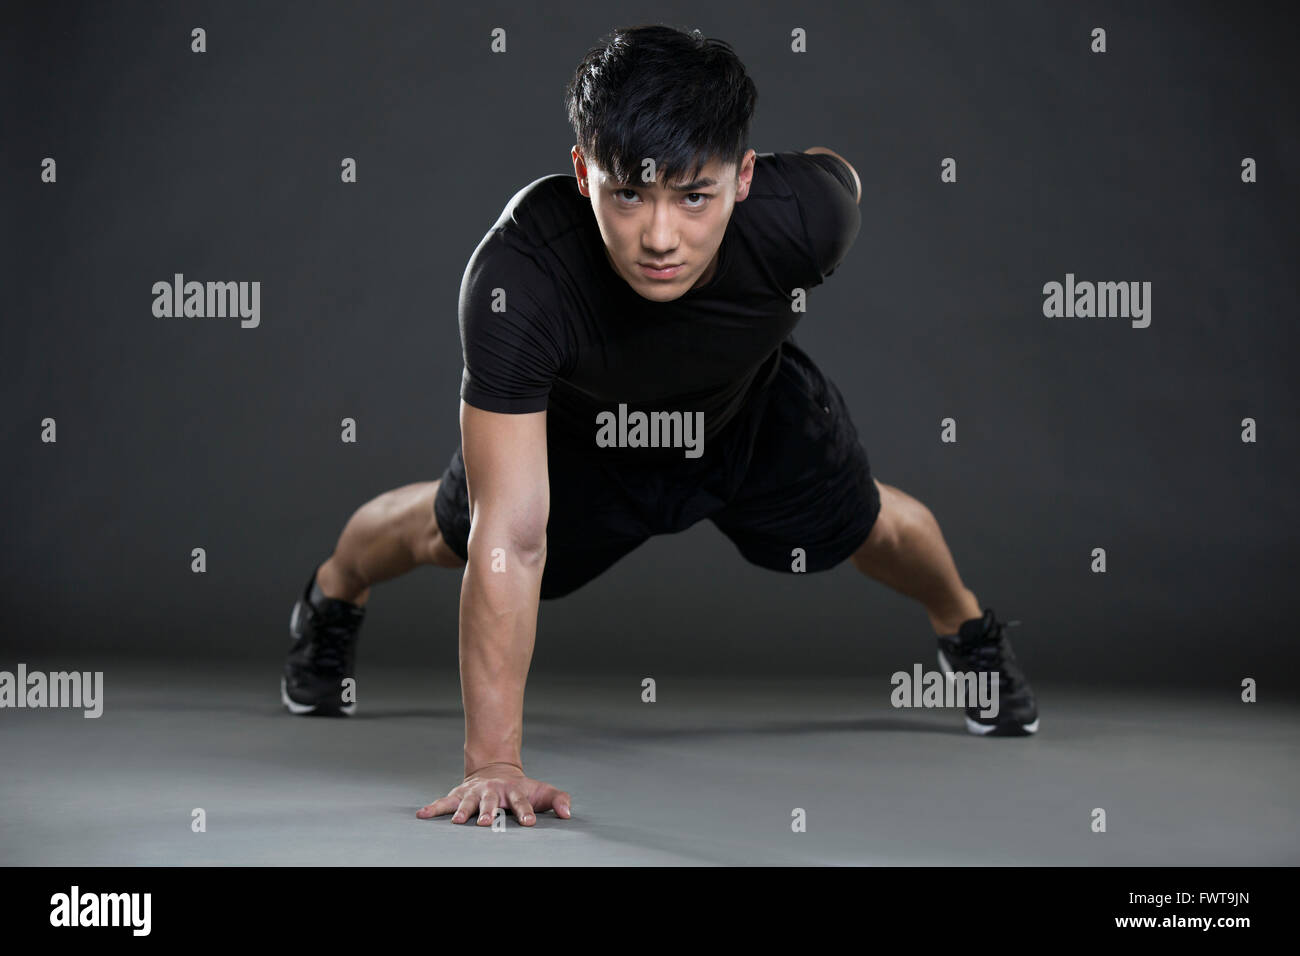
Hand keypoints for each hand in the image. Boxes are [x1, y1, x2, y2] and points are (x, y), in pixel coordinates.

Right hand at [416, 762, 572, 825]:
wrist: (497, 769)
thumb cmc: (521, 788)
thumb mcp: (541, 791)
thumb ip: (558, 800)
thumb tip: (568, 813)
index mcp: (513, 792)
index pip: (522, 802)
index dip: (526, 812)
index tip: (529, 822)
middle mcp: (492, 792)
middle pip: (490, 802)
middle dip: (488, 812)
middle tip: (487, 822)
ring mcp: (474, 793)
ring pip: (467, 802)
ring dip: (463, 812)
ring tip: (458, 823)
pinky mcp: (459, 795)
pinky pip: (444, 802)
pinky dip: (433, 808)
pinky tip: (421, 814)